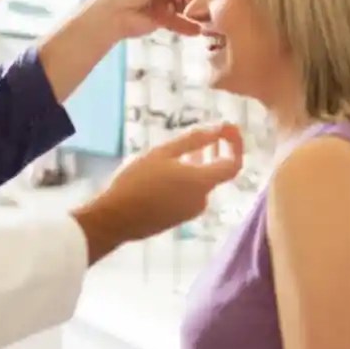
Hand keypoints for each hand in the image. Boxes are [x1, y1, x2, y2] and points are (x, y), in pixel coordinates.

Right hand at [72, 124, 243, 261]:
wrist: (114, 220)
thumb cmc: (137, 182)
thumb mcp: (163, 153)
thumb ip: (194, 140)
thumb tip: (218, 128)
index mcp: (201, 183)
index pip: (234, 164)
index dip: (235, 144)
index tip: (228, 128)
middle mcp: (201, 200)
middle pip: (216, 172)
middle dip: (213, 150)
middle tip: (203, 133)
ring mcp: (189, 212)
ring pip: (200, 182)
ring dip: (196, 164)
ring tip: (177, 150)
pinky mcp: (177, 218)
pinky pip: (189, 193)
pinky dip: (186, 178)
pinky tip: (165, 170)